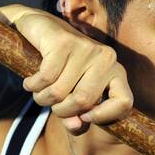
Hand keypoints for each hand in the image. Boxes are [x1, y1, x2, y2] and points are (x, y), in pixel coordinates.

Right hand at [12, 9, 133, 135]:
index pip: (124, 103)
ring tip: (39, 91)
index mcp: (116, 72)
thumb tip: (75, 126)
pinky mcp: (64, 42)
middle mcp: (107, 58)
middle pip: (84, 101)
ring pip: (60, 91)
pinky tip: (30, 81)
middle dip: (61, 110)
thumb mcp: (72, 97)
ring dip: (42, 98)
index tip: (84, 118)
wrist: (38, 28)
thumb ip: (77, 118)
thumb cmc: (61, 69)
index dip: (104, 117)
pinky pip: (46, 77)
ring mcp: (87, 48)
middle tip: (52, 104)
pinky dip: (33, 85)